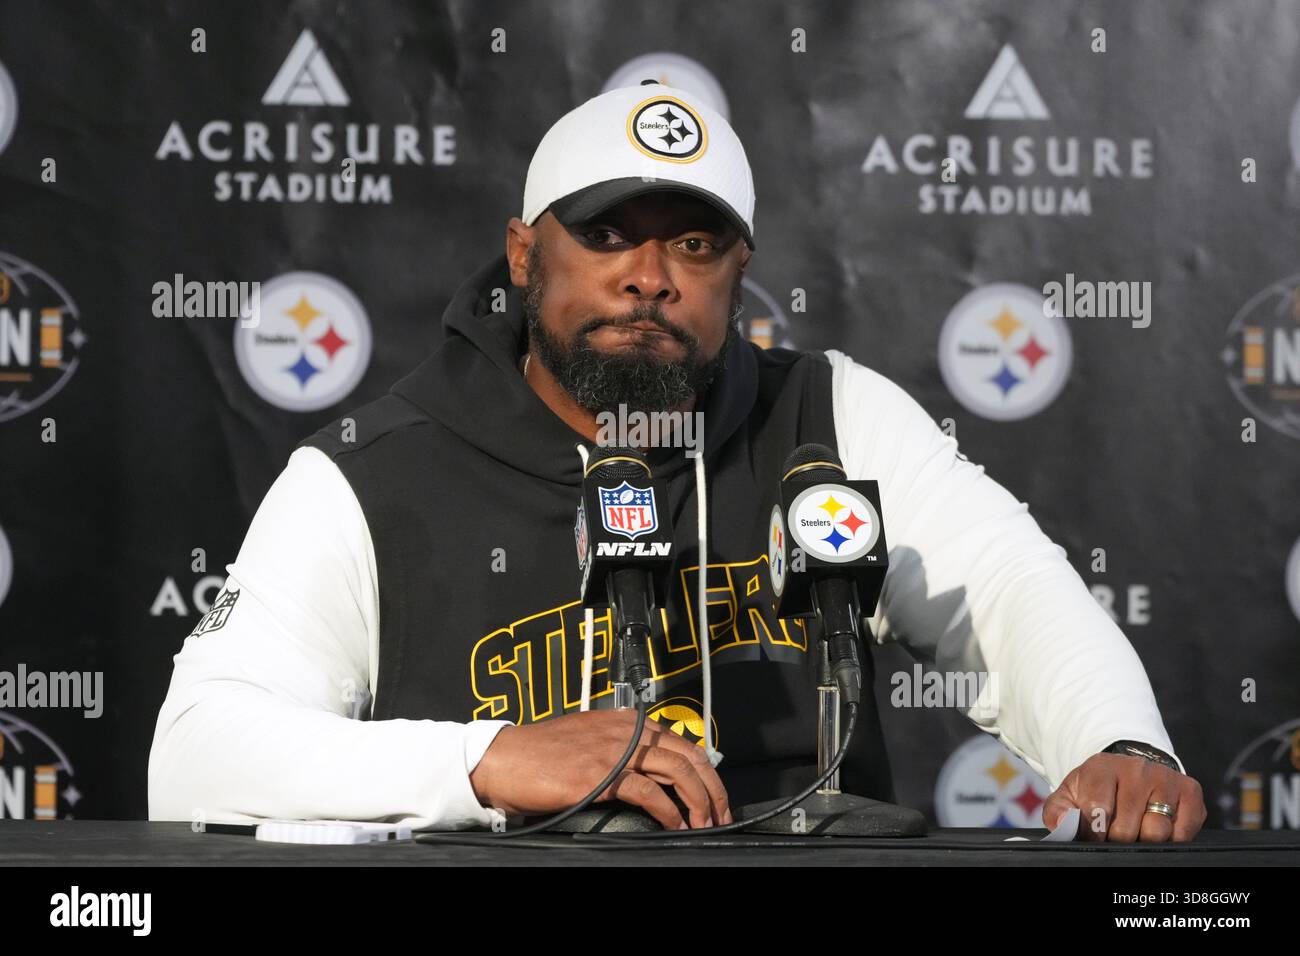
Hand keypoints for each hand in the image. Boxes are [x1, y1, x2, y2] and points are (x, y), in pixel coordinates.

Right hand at [469, 708, 731, 829]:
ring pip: (678, 772)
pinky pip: (649, 792)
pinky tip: (675, 824)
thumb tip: (654, 777)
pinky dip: (669, 811)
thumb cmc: (539, 754)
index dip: (706, 771)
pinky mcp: (602, 775)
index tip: (715, 794)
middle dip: (713, 789)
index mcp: (626, 722)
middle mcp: (627, 731)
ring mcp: (616, 751)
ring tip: (705, 823)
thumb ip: (621, 750)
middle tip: (721, 814)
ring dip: (699, 801)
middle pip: (689, 756)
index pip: (682, 741)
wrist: (503, 759)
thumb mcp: (589, 741)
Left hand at [1042, 752, 1205, 841]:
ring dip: (1145, 839)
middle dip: (1118, 839)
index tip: (1094, 836)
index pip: (1098, 811)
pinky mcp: (1191, 791)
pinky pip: (1183, 833)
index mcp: (1102, 767)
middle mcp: (1137, 769)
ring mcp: (1166, 779)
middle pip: (1127, 829)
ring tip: (1136, 830)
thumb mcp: (1070, 795)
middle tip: (1115, 833)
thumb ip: (1058, 811)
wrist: (1130, 771)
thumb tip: (1066, 825)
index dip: (1094, 833)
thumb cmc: (1096, 789)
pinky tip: (1159, 826)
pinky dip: (1171, 839)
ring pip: (1156, 832)